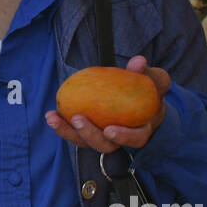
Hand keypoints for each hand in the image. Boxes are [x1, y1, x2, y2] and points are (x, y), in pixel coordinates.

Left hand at [44, 56, 169, 152]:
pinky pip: (75, 132)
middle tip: (78, 119)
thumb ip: (149, 74)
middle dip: (89, 135)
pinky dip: (62, 125)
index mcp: (141, 131)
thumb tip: (138, 61)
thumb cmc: (149, 91)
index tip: (109, 130)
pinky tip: (51, 114)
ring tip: (53, 118)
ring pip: (85, 142)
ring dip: (68, 132)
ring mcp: (102, 138)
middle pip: (105, 146)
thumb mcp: (155, 81)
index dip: (123, 137)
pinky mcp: (89, 132)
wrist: (141, 101)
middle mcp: (121, 139)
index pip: (135, 139)